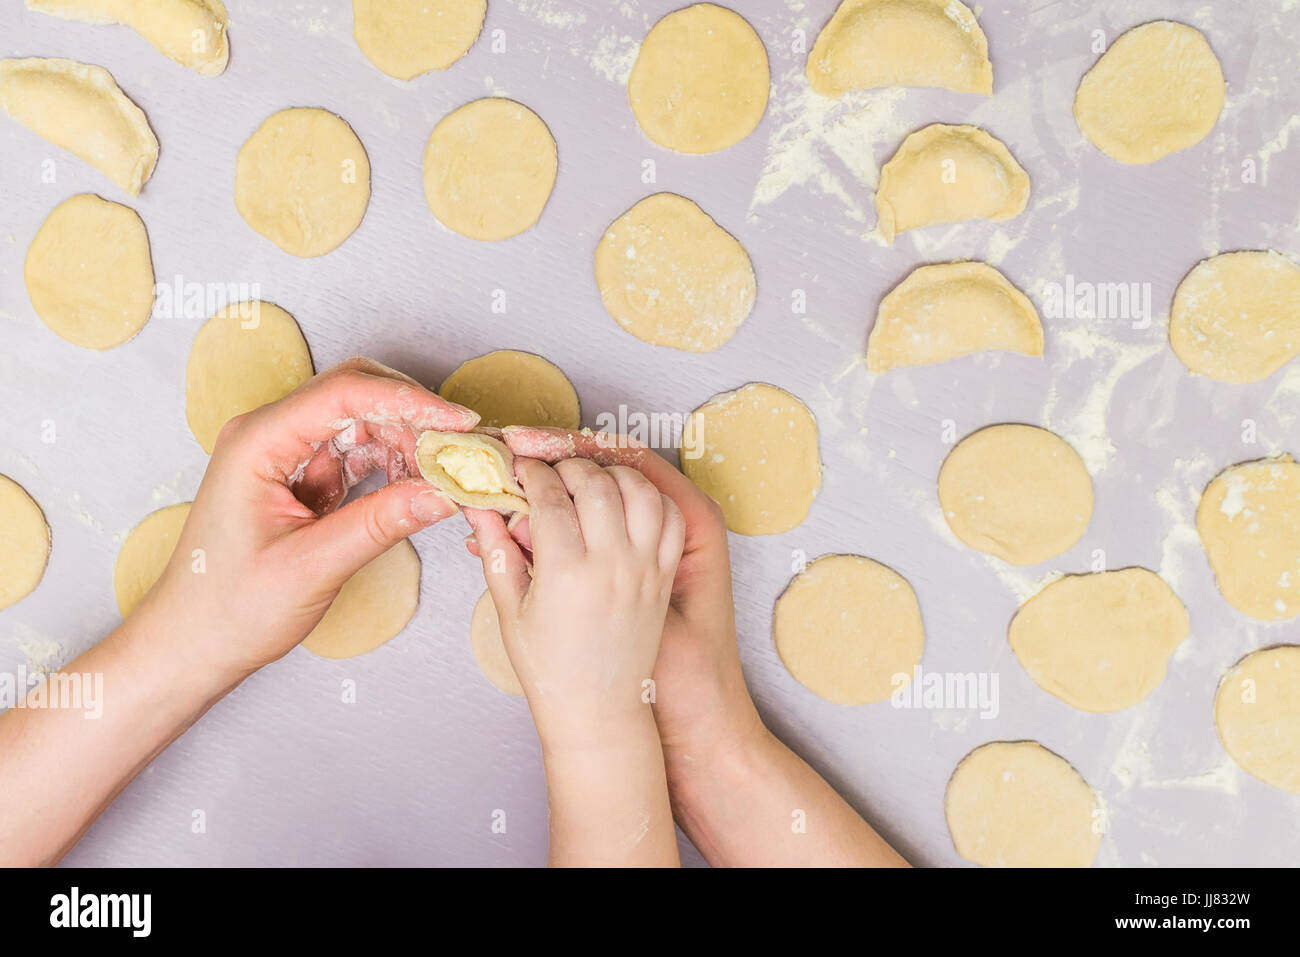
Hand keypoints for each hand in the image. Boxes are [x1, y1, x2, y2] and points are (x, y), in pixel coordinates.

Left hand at [138, 357, 477, 684]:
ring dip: (408, 440)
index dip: (411, 402)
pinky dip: (393, 463)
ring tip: (447, 471)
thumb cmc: (230, 609)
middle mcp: (269, 435)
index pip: (345, 394)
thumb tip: (444, 493)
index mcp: (258, 442)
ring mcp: (285, 454)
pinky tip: (419, 486)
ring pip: (362, 420)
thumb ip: (380, 524)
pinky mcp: (301, 477)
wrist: (191, 644)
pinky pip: (357, 452)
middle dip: (414, 415)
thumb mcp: (313, 567)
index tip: (460, 424)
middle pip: (356, 393)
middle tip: (463, 446)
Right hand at [465, 458, 684, 745]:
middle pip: (596, 484)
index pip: (550, 497)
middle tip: (551, 470)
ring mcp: (645, 570)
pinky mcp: (665, 577)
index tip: (519, 468)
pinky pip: (670, 518)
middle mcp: (612, 567)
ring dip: (614, 472)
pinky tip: (627, 499)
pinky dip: (652, 496)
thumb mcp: (511, 611)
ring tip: (589, 478)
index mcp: (567, 575)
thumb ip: (497, 551)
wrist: (599, 712)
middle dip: (569, 464)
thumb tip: (476, 505)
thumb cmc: (551, 669)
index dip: (531, 474)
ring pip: (641, 491)